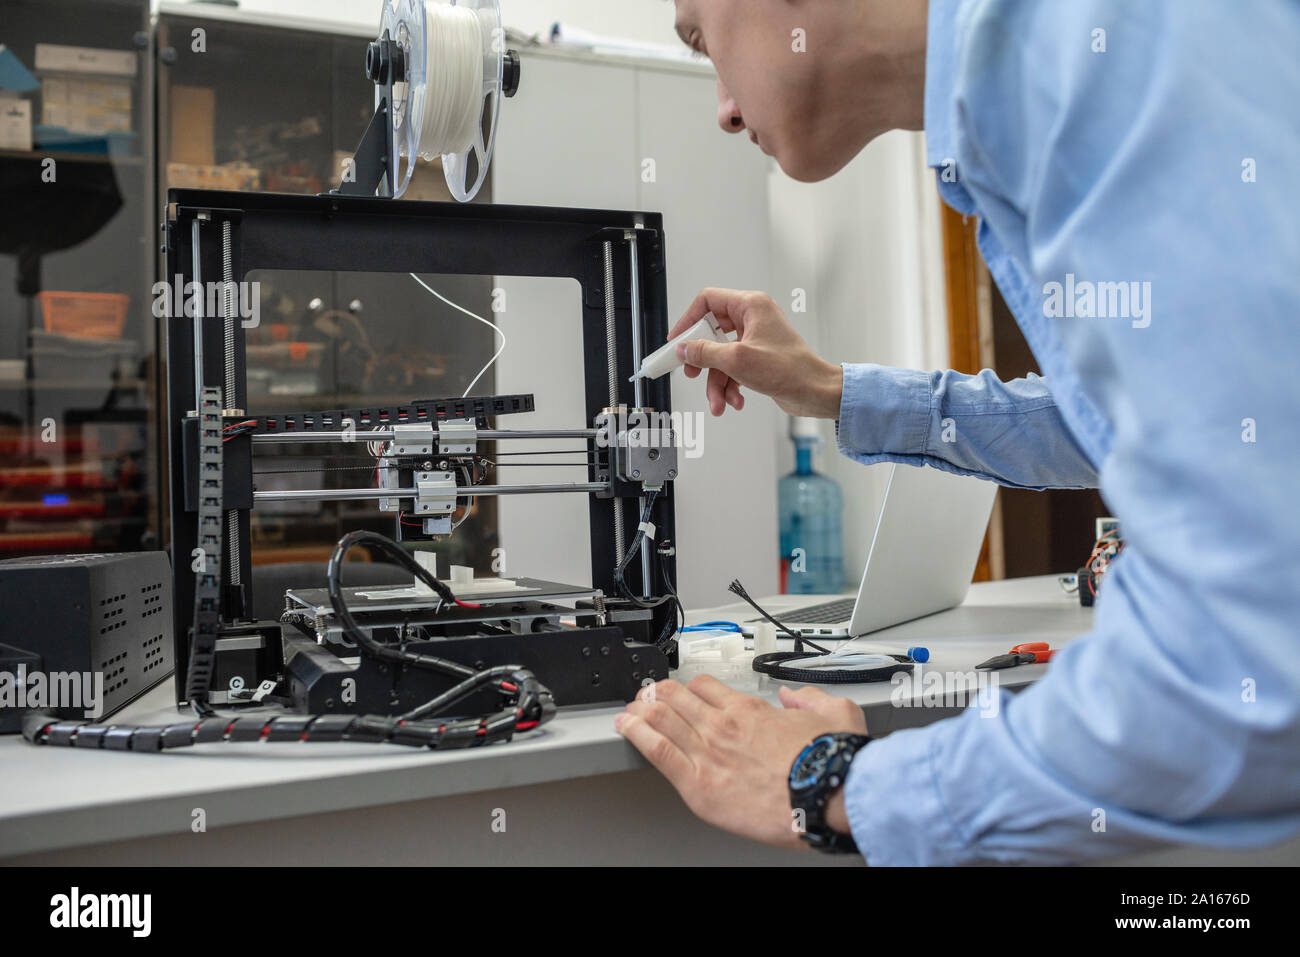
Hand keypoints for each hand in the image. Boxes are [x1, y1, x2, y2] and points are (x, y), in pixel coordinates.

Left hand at [614, 675, 867, 848]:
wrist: (829, 798)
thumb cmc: (831, 764)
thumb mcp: (835, 712)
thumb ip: (809, 698)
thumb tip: (795, 696)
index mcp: (750, 709)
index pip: (705, 686)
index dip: (689, 686)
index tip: (682, 690)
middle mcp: (723, 725)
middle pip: (676, 698)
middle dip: (656, 695)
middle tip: (645, 696)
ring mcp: (708, 753)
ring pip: (661, 719)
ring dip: (640, 711)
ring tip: (629, 711)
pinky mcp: (699, 784)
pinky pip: (657, 751)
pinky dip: (636, 735)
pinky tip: (626, 729)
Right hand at [669, 288, 843, 417]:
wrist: (815, 392)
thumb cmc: (790, 369)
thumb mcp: (737, 360)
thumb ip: (705, 352)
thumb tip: (684, 349)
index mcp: (751, 306)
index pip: (708, 301)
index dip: (688, 319)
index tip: (677, 339)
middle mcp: (753, 318)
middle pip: (711, 333)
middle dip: (703, 360)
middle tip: (691, 372)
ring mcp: (755, 339)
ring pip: (721, 357)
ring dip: (717, 382)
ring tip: (718, 402)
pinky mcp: (758, 358)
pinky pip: (733, 369)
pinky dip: (730, 386)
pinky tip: (735, 400)